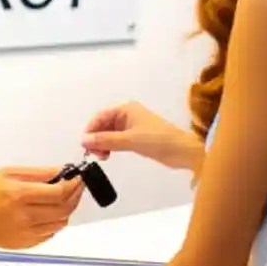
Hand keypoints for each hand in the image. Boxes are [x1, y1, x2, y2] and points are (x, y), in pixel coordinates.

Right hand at [0, 167, 83, 252]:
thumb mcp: (8, 173)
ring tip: (62, 198)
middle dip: (75, 195)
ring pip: (62, 221)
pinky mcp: (28, 242)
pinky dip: (56, 221)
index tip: (77, 178)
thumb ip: (38, 173)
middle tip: (75, 186)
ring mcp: (27, 232)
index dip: (74, 184)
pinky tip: (49, 212)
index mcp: (19, 195)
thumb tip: (61, 171)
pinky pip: (52, 232)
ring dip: (67, 208)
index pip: (59, 191)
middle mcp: (24, 216)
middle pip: (65, 207)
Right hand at [81, 101, 203, 173]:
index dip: (90, 129)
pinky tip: (108, 155)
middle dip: (96, 138)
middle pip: (103, 125)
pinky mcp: (136, 138)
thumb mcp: (130, 140)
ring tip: (102, 156)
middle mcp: (127, 115)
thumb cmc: (158, 140)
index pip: (100, 116)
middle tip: (95, 153)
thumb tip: (84, 140)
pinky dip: (110, 147)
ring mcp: (131, 127)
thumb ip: (106, 140)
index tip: (85, 145)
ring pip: (109, 134)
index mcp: (126, 109)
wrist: (182, 151)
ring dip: (102, 144)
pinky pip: (116, 140)